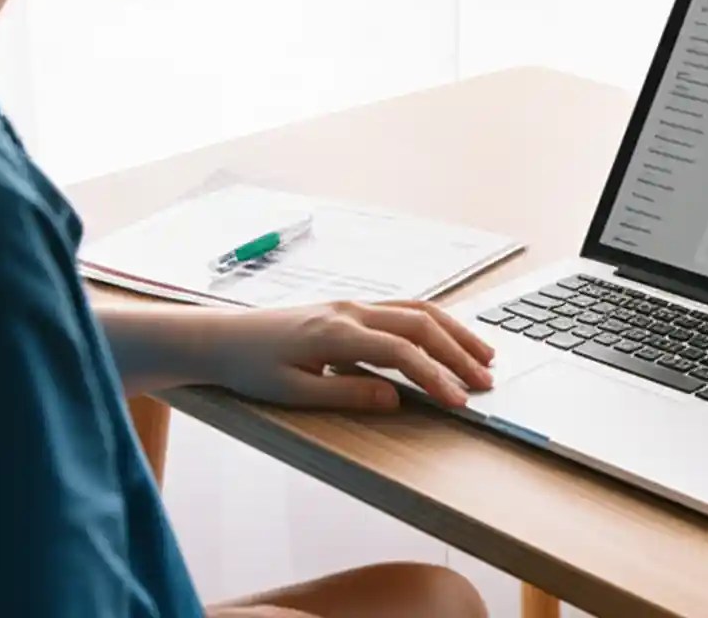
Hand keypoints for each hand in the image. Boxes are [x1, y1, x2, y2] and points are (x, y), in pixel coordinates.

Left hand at [207, 301, 494, 410]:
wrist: (221, 338)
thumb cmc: (251, 367)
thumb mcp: (292, 392)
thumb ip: (347, 393)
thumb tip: (396, 398)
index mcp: (336, 332)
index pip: (402, 351)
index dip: (435, 376)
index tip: (459, 401)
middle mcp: (352, 311)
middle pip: (421, 324)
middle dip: (459, 353)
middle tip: (487, 382)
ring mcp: (354, 305)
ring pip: (419, 310)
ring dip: (455, 333)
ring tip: (485, 357)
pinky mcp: (353, 308)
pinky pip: (405, 309)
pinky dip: (436, 323)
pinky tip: (451, 339)